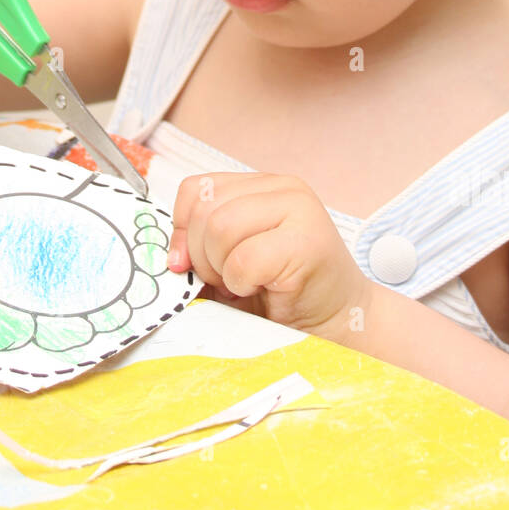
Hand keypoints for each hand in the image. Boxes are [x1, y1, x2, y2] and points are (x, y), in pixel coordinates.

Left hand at [166, 171, 371, 343]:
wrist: (337, 324)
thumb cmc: (280, 296)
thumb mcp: (228, 261)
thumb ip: (199, 246)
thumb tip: (171, 255)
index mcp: (260, 185)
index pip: (195, 189)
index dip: (182, 230)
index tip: (190, 263)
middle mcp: (282, 187)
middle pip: (205, 209)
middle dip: (202, 256)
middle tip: (228, 279)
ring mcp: (299, 208)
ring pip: (221, 228)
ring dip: (223, 269)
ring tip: (246, 283)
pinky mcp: (308, 241)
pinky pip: (245, 259)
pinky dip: (242, 283)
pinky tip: (264, 288)